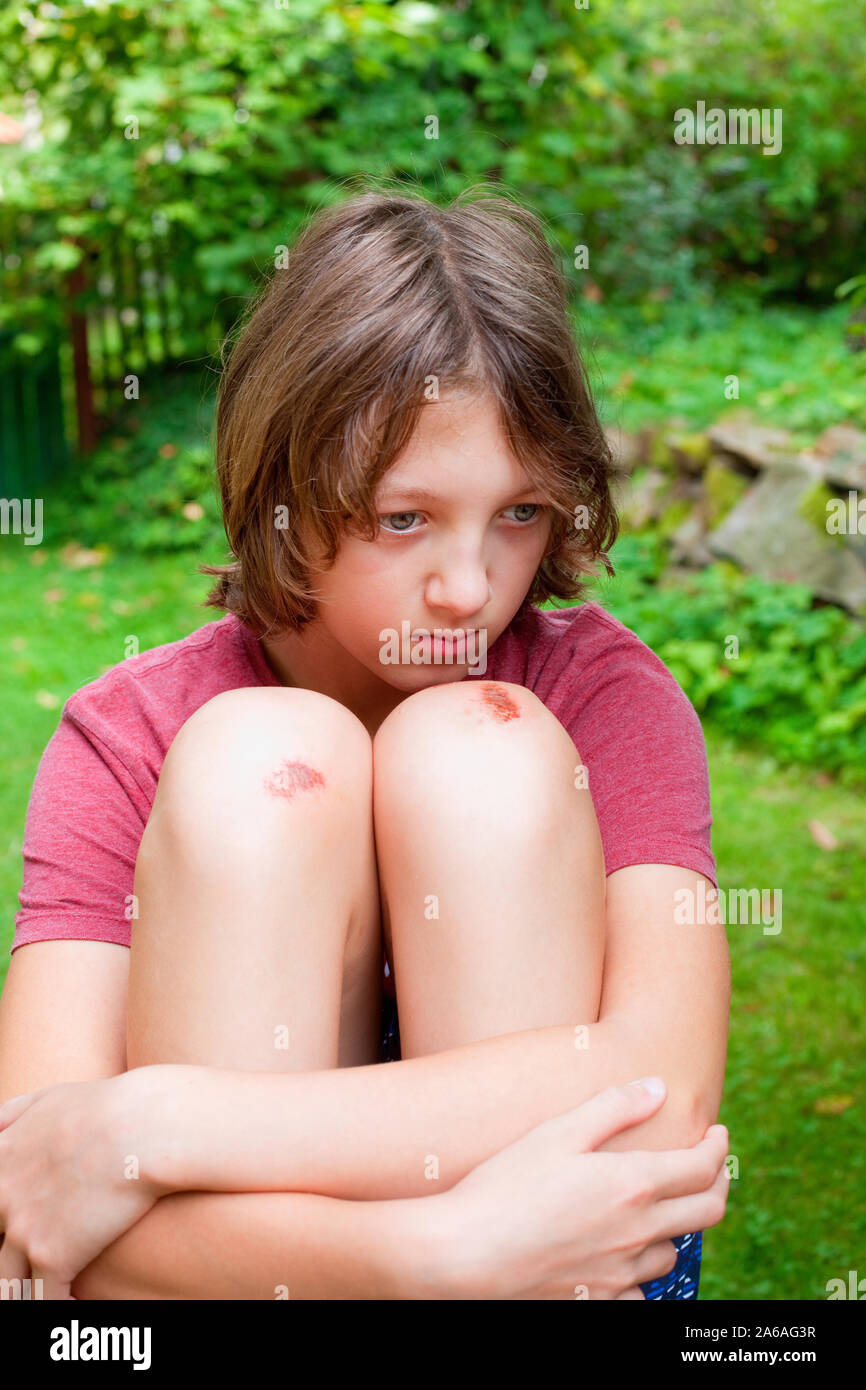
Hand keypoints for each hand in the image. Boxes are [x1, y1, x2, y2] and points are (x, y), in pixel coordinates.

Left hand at [0, 1068, 176, 1299]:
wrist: (144, 1126)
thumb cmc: (107, 1106)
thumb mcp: (49, 1096)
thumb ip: (14, 1113)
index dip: (4, 1224)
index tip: (15, 1234)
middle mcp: (1, 1197)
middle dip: (11, 1259)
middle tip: (41, 1255)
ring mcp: (22, 1229)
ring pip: (6, 1281)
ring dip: (23, 1289)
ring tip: (44, 1290)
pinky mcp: (52, 1256)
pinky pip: (40, 1299)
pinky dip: (56, 1303)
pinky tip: (73, 1300)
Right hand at [437, 1078, 729, 1299]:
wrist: (465, 1254)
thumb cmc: (506, 1185)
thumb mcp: (557, 1132)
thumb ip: (613, 1108)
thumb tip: (658, 1088)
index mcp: (633, 1185)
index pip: (702, 1167)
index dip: (717, 1148)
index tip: (717, 1134)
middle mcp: (637, 1233)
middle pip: (707, 1212)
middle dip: (717, 1183)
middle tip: (711, 1167)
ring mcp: (620, 1273)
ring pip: (672, 1253)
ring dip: (674, 1228)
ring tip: (659, 1209)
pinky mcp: (598, 1301)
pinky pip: (639, 1293)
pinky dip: (639, 1274)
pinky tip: (622, 1257)